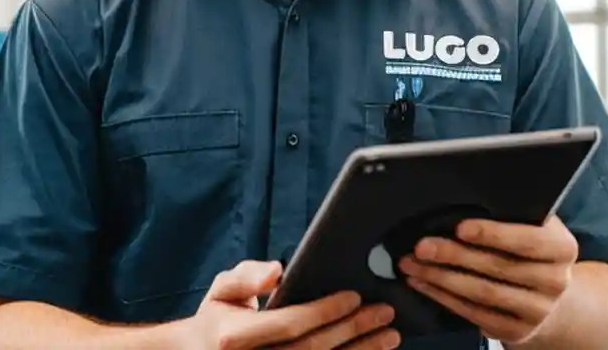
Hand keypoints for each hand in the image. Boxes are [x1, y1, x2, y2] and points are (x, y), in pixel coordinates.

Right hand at [182, 260, 400, 349]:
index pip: (290, 324)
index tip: (355, 295)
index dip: (325, 311)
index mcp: (234, 337)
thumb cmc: (218, 320)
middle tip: (384, 312)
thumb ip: (247, 277)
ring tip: (390, 336)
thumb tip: (277, 271)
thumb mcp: (223, 290)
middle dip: (353, 330)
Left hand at [397, 215, 577, 345]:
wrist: (552, 297)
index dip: (494, 234)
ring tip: (413, 264)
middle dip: (454, 255)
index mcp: (562, 248)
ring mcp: (537, 311)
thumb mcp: (534, 227)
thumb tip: (463, 197)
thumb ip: (511, 215)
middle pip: (498, 267)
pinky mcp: (516, 331)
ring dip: (441, 277)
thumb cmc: (532, 251)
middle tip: (422, 246)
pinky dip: (443, 297)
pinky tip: (424, 283)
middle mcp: (554, 281)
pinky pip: (474, 314)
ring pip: (482, 293)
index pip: (528, 240)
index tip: (461, 227)